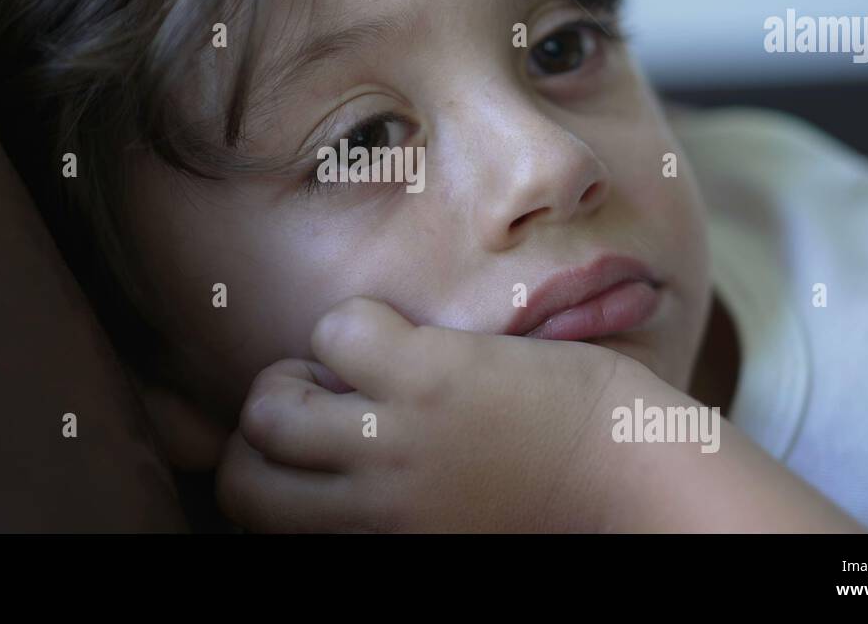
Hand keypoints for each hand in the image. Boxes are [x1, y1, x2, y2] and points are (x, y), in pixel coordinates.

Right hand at [215, 296, 635, 531]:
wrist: (628, 478)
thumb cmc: (537, 500)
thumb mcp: (433, 527)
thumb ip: (370, 511)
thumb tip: (318, 454)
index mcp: (370, 545)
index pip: (248, 517)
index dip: (258, 469)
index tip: (299, 447)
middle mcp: (369, 513)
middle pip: (238, 476)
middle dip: (260, 428)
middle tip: (319, 402)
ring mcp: (393, 443)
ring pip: (267, 405)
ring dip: (298, 372)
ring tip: (355, 368)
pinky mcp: (428, 379)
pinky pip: (339, 330)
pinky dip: (360, 321)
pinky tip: (410, 337)